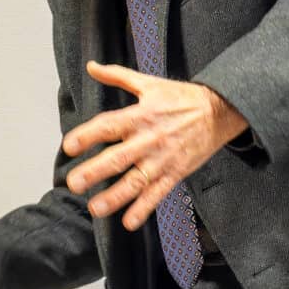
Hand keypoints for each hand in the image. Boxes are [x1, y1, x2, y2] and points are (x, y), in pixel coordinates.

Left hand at [63, 63, 246, 230]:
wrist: (220, 111)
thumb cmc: (181, 98)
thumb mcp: (149, 83)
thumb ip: (117, 76)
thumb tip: (91, 66)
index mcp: (140, 115)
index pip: (109, 125)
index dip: (88, 135)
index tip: (69, 146)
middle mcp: (148, 139)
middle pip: (118, 157)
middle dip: (95, 171)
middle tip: (74, 183)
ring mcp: (162, 159)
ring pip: (136, 181)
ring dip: (115, 196)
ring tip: (96, 208)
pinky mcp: (175, 173)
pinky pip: (158, 194)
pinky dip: (143, 209)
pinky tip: (128, 222)